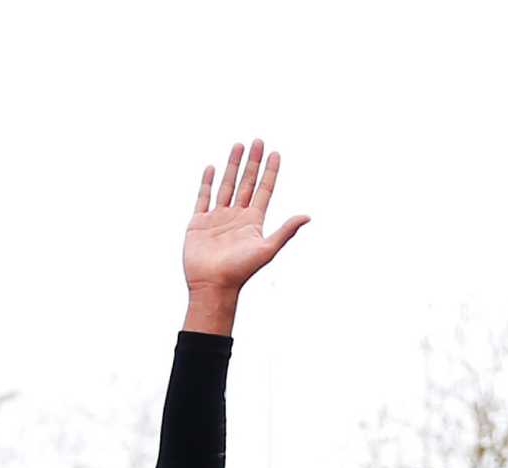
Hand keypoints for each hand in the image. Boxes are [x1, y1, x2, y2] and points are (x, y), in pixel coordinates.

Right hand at [183, 138, 309, 329]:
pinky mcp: (199, 222)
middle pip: (247, 183)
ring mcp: (218, 218)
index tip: (275, 153)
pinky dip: (207, 182)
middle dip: (252, 162)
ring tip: (238, 145)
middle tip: (258, 140)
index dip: (270, 172)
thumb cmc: (240, 271)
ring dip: (233, 166)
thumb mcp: (267, 249)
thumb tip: (308, 216)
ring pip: (227, 185)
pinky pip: (203, 197)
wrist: (213, 285)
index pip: (264, 190)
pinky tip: (212, 168)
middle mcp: (237, 216)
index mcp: (254, 221)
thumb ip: (286, 231)